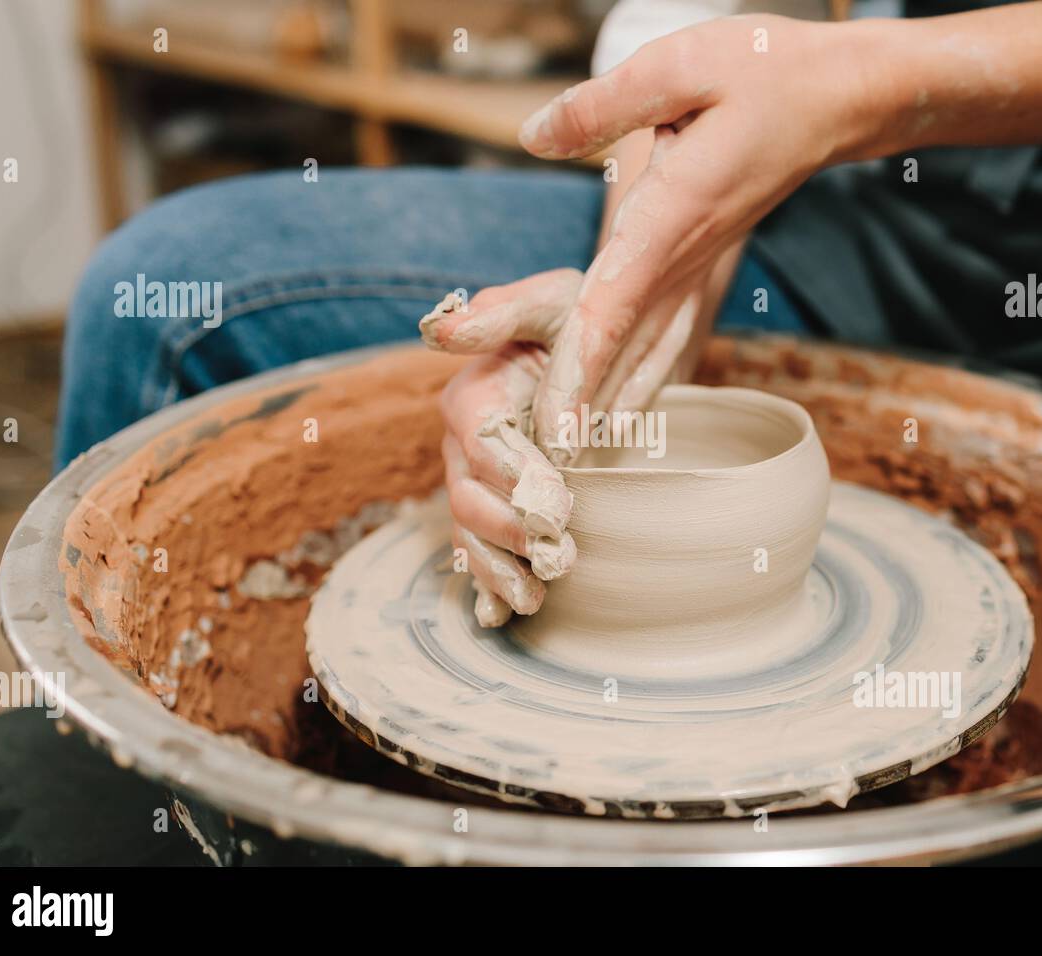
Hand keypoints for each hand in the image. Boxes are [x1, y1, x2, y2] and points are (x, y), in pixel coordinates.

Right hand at [421, 270, 580, 626]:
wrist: (604, 349)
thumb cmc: (579, 318)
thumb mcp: (552, 301)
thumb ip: (501, 314)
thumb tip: (438, 330)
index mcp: (473, 393)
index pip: (480, 441)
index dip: (514, 474)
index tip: (559, 502)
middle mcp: (466, 442)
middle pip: (470, 496)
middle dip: (510, 531)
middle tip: (558, 555)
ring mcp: (479, 480)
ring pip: (472, 532)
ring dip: (498, 569)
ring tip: (534, 598)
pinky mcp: (501, 505)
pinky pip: (482, 550)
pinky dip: (489, 584)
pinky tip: (501, 616)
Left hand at [515, 14, 892, 463]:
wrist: (839, 100)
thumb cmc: (769, 74)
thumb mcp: (683, 66)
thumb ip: (605, 105)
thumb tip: (534, 135)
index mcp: (675, 214)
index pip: (616, 302)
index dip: (582, 366)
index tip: (558, 425)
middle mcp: (686, 258)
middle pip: (626, 345)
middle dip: (584, 406)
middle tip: (547, 461)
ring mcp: (700, 269)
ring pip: (654, 353)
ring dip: (616, 407)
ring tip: (580, 456)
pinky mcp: (705, 267)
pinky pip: (671, 338)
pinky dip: (644, 380)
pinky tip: (627, 409)